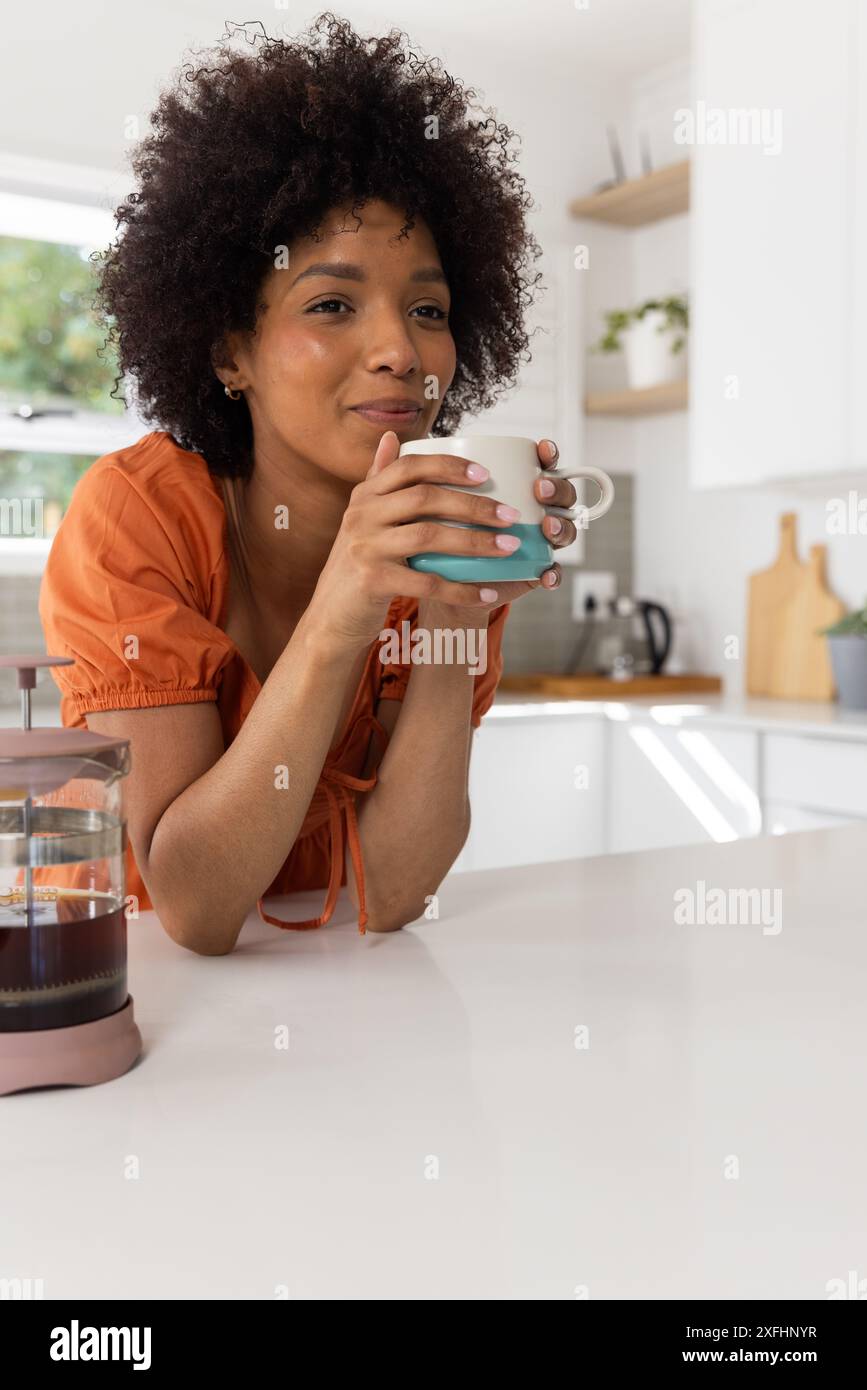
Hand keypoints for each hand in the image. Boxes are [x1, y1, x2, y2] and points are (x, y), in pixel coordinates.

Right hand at [308, 432, 566, 652]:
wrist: (332, 615)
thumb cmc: (359, 565)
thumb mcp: (363, 519)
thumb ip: (378, 479)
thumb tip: (391, 436)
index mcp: (365, 495)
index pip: (410, 467)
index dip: (448, 466)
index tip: (485, 473)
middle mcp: (361, 515)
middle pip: (425, 498)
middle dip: (473, 504)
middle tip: (509, 515)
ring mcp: (365, 547)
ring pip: (429, 536)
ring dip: (475, 542)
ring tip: (508, 547)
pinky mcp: (372, 580)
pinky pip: (426, 583)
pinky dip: (460, 590)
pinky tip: (486, 593)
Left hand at [415, 438, 576, 616]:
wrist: (437, 583)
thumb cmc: (430, 537)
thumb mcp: (421, 505)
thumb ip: (410, 475)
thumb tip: (388, 436)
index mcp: (513, 487)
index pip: (539, 465)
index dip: (548, 455)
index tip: (542, 450)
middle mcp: (530, 512)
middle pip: (558, 495)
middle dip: (557, 488)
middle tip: (540, 489)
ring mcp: (534, 543)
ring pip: (562, 530)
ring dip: (560, 526)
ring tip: (547, 527)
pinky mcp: (530, 573)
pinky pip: (551, 571)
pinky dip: (553, 573)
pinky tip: (546, 575)